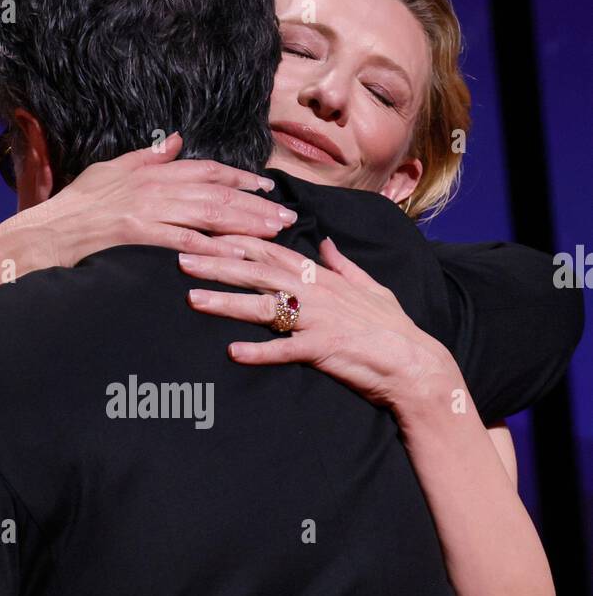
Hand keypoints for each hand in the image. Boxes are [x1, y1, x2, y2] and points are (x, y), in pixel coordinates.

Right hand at [6, 132, 296, 267]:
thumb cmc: (75, 206)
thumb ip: (147, 158)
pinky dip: (214, 247)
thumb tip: (174, 140)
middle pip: (217, 194)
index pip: (206, 171)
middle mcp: (155, 187)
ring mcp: (148, 211)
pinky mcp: (138, 235)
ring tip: (275, 235)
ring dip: (246, 224)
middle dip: (255, 205)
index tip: (268, 188)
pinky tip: (238, 256)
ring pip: (209, 214)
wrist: (44, 233)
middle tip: (287, 217)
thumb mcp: (110, 171)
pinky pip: (184, 240)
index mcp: (152, 172)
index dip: (240, 179)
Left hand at [180, 233, 459, 412]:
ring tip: (192, 299)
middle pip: (257, 272)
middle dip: (217, 263)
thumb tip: (327, 243)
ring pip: (264, 306)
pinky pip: (286, 350)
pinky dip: (260, 351)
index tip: (204, 232)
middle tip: (180, 257)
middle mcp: (316, 292)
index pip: (272, 251)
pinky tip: (233, 353)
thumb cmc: (391, 327)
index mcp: (322, 277)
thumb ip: (343, 264)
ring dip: (226, 302)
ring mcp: (318, 319)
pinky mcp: (323, 349)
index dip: (236, 240)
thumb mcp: (369, 287)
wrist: (415, 363)